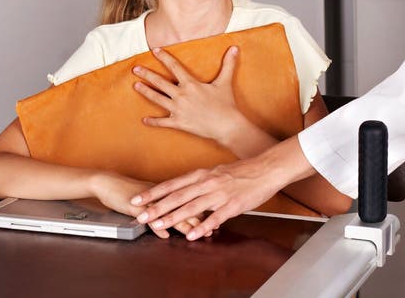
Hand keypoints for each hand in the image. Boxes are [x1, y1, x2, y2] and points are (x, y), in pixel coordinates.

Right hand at [90, 171, 207, 239]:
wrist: (107, 182)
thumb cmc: (128, 190)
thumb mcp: (149, 196)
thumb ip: (164, 202)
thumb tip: (179, 209)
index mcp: (165, 190)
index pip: (188, 198)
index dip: (202, 209)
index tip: (215, 218)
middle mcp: (160, 193)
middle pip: (183, 204)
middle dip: (198, 218)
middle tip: (211, 229)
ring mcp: (149, 199)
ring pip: (169, 211)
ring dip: (182, 223)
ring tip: (194, 234)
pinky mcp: (135, 206)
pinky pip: (148, 216)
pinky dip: (156, 226)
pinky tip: (165, 234)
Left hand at [131, 138, 312, 239]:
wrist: (266, 168)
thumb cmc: (242, 171)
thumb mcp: (217, 173)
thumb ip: (200, 183)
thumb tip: (185, 192)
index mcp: (203, 174)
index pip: (173, 183)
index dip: (154, 192)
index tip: (138, 200)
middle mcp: (208, 182)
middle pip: (178, 195)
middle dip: (157, 206)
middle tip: (140, 215)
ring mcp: (220, 193)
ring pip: (192, 206)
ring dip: (174, 216)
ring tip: (159, 225)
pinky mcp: (233, 204)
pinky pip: (215, 217)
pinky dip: (203, 226)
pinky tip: (193, 235)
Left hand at [133, 46, 242, 146]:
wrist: (226, 126)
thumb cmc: (226, 104)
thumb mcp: (225, 82)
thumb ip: (228, 64)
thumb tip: (235, 47)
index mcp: (191, 84)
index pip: (174, 67)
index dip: (164, 57)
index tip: (155, 50)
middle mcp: (182, 95)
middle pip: (160, 82)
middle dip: (147, 74)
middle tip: (135, 68)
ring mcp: (178, 109)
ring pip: (157, 99)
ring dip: (145, 92)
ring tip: (135, 86)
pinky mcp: (179, 123)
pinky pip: (162, 122)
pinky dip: (153, 122)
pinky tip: (144, 120)